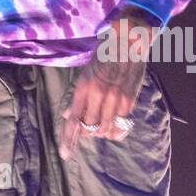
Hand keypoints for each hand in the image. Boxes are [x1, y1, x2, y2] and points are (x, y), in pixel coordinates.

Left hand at [58, 16, 154, 155]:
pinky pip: (121, 124)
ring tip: (100, 125)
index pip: (74, 121)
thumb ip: (78, 96)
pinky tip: (114, 125)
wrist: (128, 40)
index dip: (68, 140)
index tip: (65, 154)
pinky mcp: (130, 100)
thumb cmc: (103, 54)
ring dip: (101, 132)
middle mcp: (99, 96)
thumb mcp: (85, 72)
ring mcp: (116, 99)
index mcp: (84, 87)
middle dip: (87, 133)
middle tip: (87, 128)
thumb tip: (70, 115)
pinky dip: (116, 129)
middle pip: (89, 128)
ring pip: (105, 130)